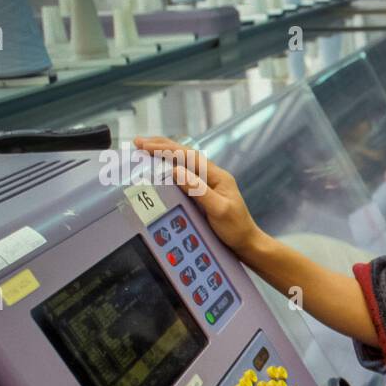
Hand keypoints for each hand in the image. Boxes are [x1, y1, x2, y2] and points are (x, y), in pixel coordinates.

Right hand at [133, 136, 261, 255]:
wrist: (246, 243)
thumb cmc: (236, 228)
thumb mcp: (218, 209)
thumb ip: (198, 190)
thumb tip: (177, 170)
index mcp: (217, 176)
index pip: (189, 156)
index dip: (166, 149)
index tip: (146, 146)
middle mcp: (212, 176)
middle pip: (185, 154)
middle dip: (162, 146)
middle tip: (139, 142)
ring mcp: (208, 184)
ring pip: (184, 162)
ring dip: (164, 154)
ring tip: (145, 149)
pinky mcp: (203, 193)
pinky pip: (184, 174)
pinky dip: (170, 168)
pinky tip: (160, 168)